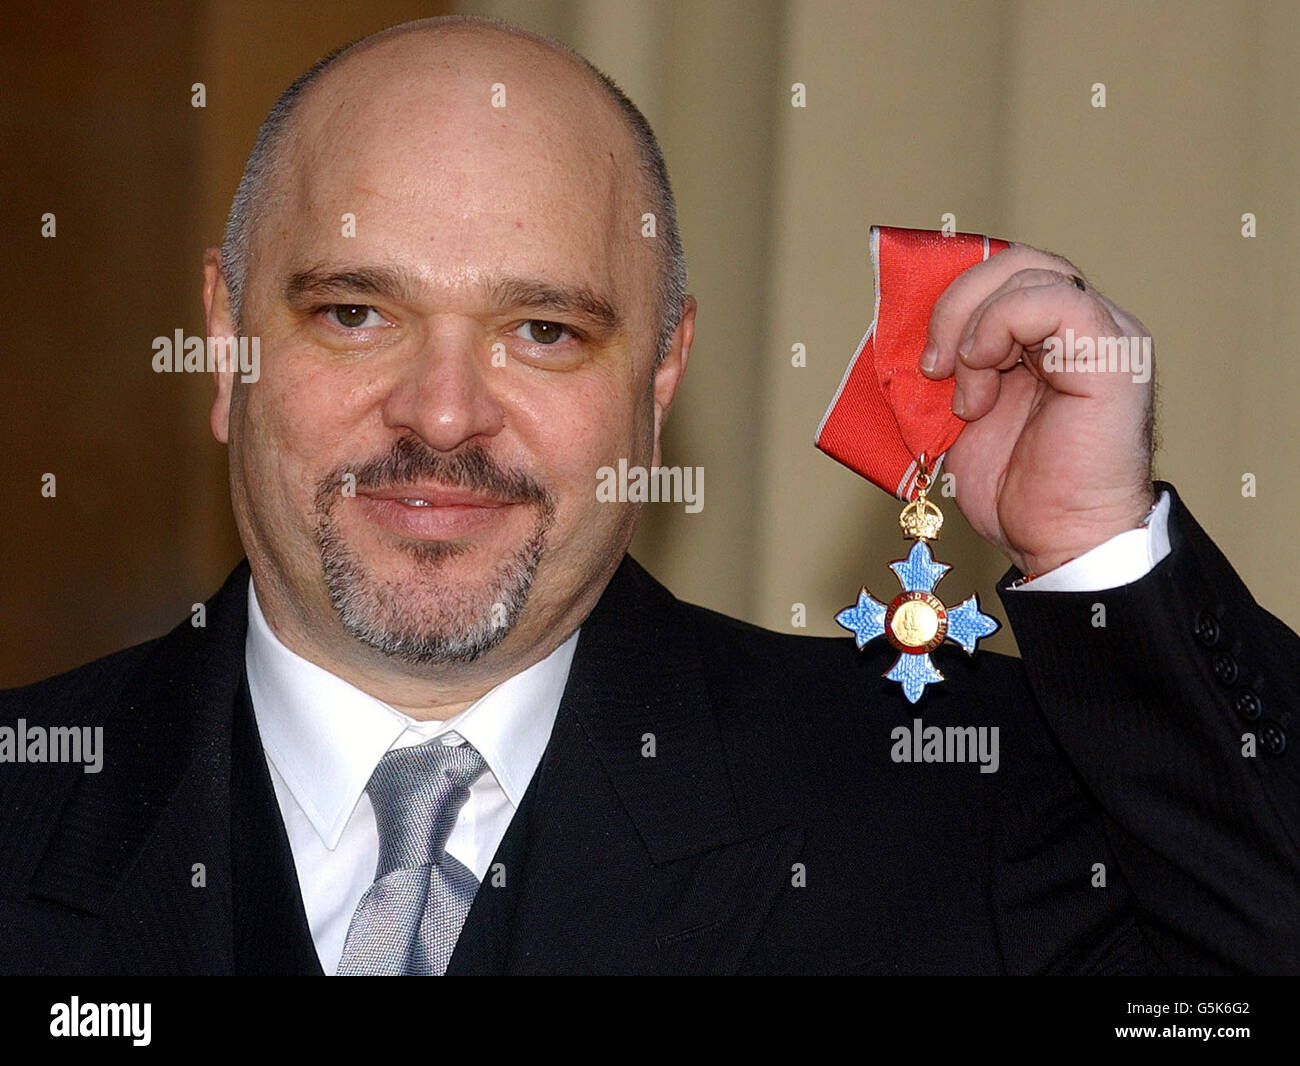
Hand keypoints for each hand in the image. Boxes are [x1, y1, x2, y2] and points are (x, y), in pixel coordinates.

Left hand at [920, 244, 1154, 575]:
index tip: (921, 355)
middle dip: (954, 304)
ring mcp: (1102, 334)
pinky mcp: (1112, 353)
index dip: (950, 296)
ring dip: (974, 329)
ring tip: (969, 396)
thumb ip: (945, 361)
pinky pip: (1056, 299)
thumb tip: (898, 326)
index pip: (999, 273)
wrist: (1055, 540)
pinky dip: (1002, 326)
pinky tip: (984, 378)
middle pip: (1012, 262)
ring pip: (1029, 272)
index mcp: (1046, 334)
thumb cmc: (1012, 487)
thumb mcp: (955, 408)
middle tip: (933, 368)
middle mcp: (1080, 324)